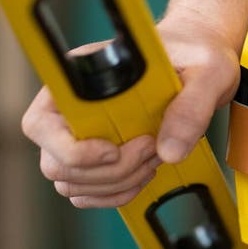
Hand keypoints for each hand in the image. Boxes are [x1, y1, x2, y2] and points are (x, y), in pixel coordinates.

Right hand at [21, 12, 240, 207]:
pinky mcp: (98, 155)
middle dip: (108, 169)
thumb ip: (191, 105)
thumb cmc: (195, 54)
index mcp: (83, 76)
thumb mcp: (206, 71)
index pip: (41, 122)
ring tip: (153, 156)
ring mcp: (82, 134)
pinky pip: (89, 192)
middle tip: (150, 148)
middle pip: (56, 162)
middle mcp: (72, 107)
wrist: (201, 61)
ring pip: (72, 183)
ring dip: (116, 183)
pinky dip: (117, 193)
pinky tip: (144, 172)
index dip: (70, 148)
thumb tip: (169, 150)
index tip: (113, 149)